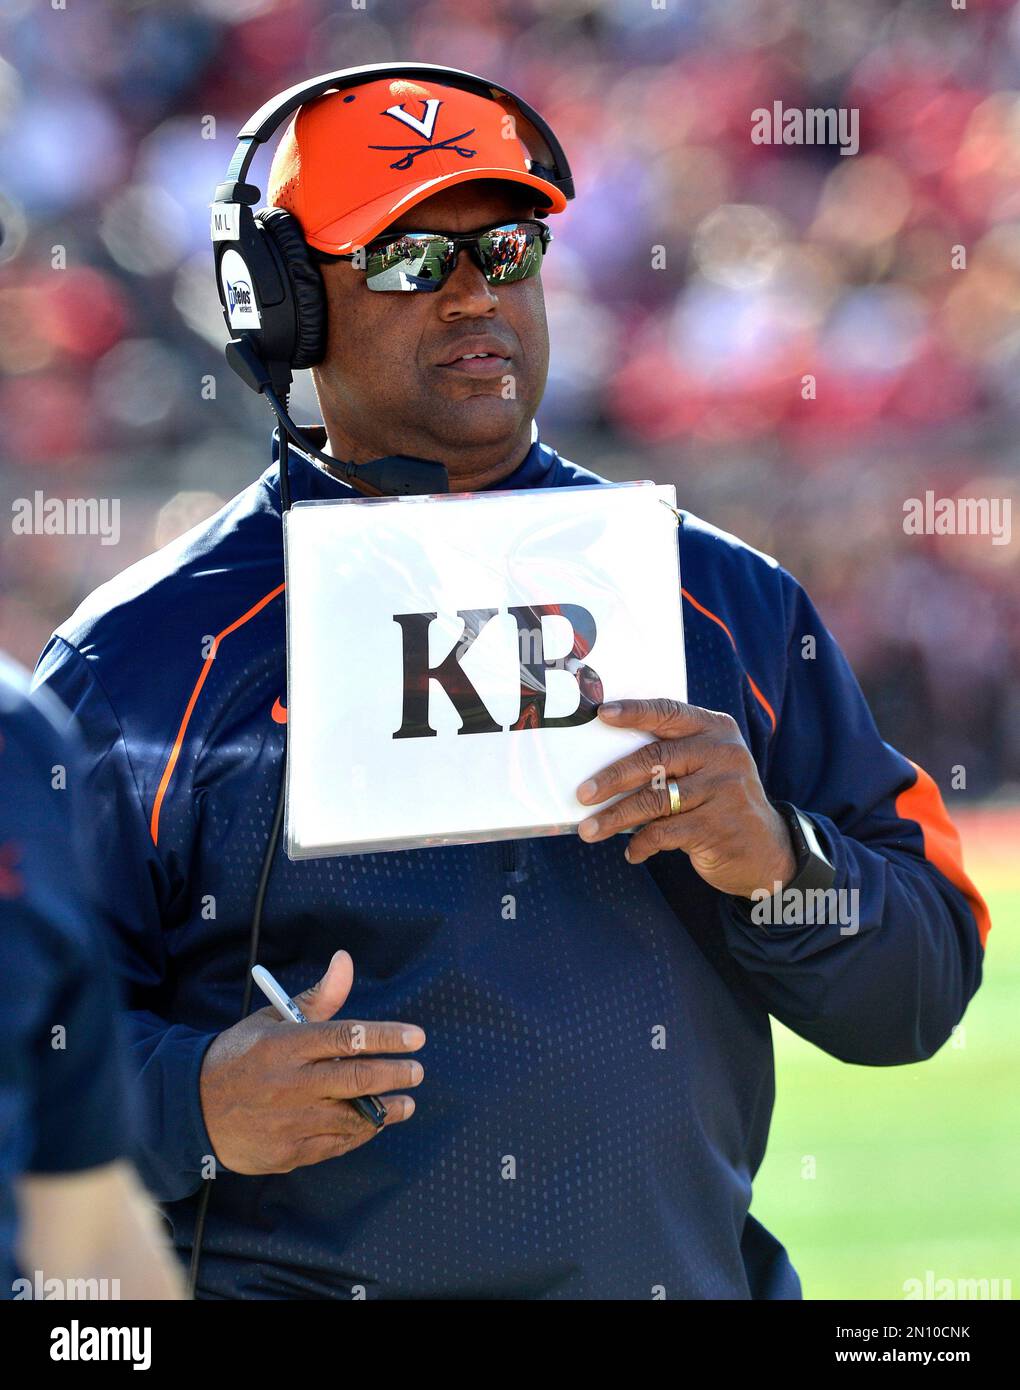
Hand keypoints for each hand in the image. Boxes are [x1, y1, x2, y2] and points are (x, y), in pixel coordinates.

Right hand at [199, 950, 424, 1174]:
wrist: (192, 1109)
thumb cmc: (241, 1056)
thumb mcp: (272, 1020)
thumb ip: (317, 997)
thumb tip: (346, 961)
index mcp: (285, 1045)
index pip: (347, 1038)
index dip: (386, 1037)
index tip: (416, 1037)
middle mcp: (289, 1084)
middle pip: (356, 1080)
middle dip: (395, 1074)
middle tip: (416, 1071)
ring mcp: (288, 1122)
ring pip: (352, 1118)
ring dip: (386, 1110)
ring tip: (407, 1102)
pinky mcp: (287, 1153)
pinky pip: (336, 1144)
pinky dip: (360, 1133)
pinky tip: (374, 1123)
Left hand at [576, 698, 796, 898]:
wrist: (768, 849)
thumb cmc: (721, 802)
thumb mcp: (709, 767)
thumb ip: (673, 755)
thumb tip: (605, 758)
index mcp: (716, 730)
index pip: (668, 712)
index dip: (633, 712)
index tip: (601, 714)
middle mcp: (722, 754)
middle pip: (654, 760)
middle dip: (612, 778)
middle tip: (583, 793)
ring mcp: (723, 790)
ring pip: (654, 800)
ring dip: (615, 817)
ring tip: (589, 830)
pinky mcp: (718, 826)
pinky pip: (664, 833)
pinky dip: (641, 844)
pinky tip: (633, 852)